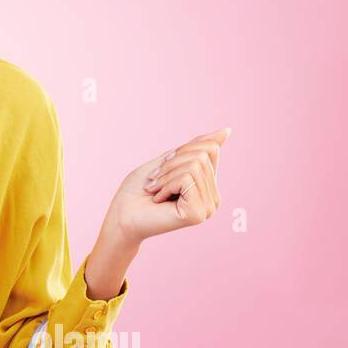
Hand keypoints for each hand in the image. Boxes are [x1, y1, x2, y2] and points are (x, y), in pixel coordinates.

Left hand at [104, 127, 230, 244]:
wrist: (120, 216)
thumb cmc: (138, 190)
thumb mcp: (167, 161)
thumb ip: (195, 149)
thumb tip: (227, 131)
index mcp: (207, 185)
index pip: (209, 149)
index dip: (181, 151)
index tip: (161, 168)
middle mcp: (213, 198)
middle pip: (202, 156)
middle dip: (170, 164)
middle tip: (152, 182)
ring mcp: (208, 208)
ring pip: (195, 166)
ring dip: (166, 175)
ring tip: (154, 190)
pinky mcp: (198, 214)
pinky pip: (187, 179)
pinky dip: (166, 184)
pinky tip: (158, 200)